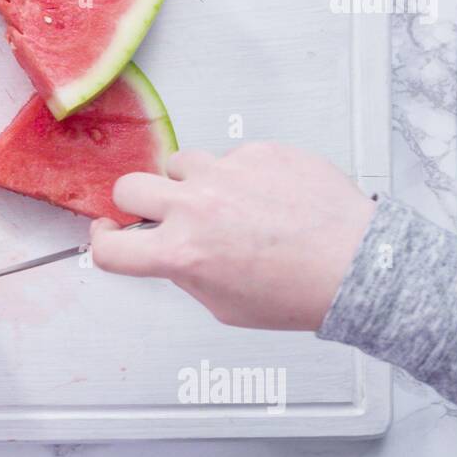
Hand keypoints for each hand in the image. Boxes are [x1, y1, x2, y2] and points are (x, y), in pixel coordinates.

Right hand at [90, 142, 374, 330]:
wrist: (355, 266)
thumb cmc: (299, 292)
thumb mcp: (224, 305)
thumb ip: (185, 273)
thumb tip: (170, 253)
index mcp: (182, 253)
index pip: (109, 248)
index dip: (102, 243)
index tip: (109, 235)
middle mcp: (197, 207)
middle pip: (129, 187)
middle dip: (136, 203)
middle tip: (159, 212)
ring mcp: (227, 173)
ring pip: (179, 162)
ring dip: (190, 182)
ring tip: (225, 203)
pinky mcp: (259, 151)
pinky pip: (231, 156)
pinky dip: (240, 174)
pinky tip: (265, 197)